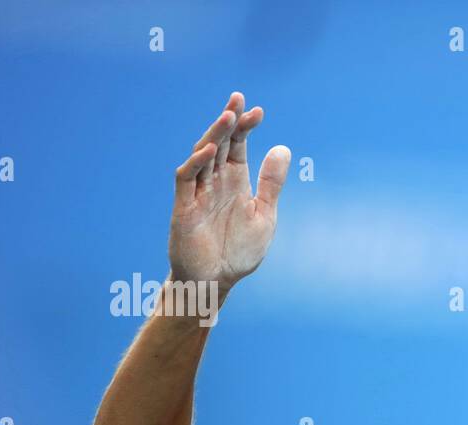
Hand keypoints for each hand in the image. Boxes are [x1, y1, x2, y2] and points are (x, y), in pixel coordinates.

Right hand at [168, 91, 290, 289]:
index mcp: (235, 182)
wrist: (217, 282)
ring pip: (202, 154)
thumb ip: (271, 184)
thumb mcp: (264, 215)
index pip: (238, 146)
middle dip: (229, 121)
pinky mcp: (183, 207)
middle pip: (220, 143)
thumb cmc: (239, 251)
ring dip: (214, 134)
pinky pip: (186, 179)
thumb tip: (283, 148)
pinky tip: (210, 150)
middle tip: (239, 99)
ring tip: (228, 116)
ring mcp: (198, 192)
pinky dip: (196, 163)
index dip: (246, 127)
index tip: (259, 111)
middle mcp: (215, 182)